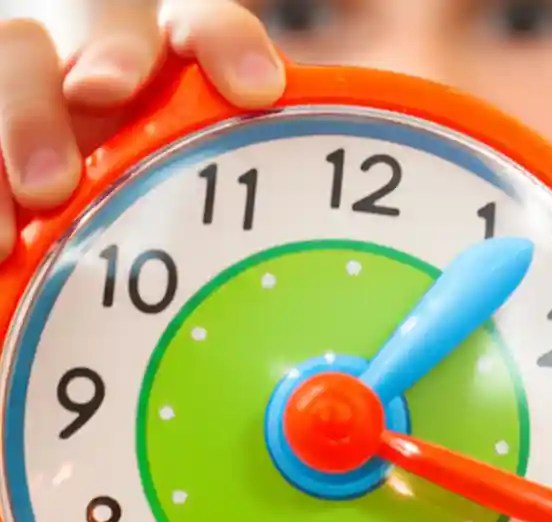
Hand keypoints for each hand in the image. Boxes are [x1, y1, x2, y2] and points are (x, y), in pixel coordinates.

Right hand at [0, 0, 283, 257]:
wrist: (82, 213)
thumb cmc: (179, 194)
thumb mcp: (219, 178)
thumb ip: (252, 186)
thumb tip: (336, 282)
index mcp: (176, 52)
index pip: (208, 27)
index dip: (229, 47)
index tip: (258, 90)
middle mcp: (104, 52)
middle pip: (101, 17)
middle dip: (108, 49)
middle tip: (104, 93)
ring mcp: (38, 81)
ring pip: (17, 57)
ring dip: (25, 116)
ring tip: (45, 192)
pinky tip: (2, 237)